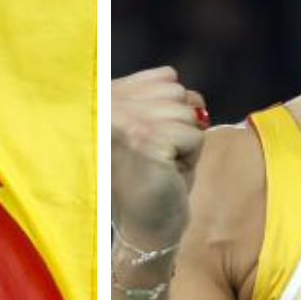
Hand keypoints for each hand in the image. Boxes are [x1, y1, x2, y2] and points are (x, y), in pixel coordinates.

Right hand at [111, 66, 206, 251]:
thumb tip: (193, 97)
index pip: (166, 77)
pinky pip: (194, 135)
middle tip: (158, 153)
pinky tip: (167, 171)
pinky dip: (190, 156)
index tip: (151, 137)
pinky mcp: (146, 140)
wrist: (143, 222)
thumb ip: (161, 98)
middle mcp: (109, 104)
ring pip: (188, 113)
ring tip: (162, 163)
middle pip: (179, 93)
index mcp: (106, 96)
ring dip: (185, 141)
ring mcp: (125, 121)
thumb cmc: (150, 175)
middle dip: (180, 124)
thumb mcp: (151, 126)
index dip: (172, 108)